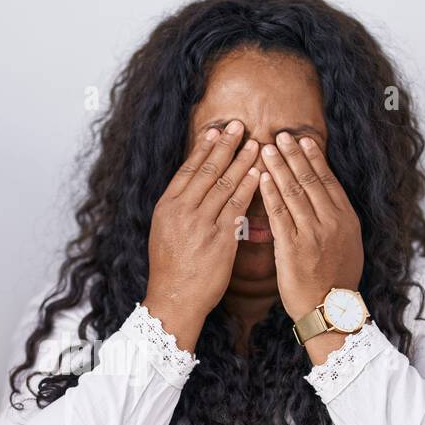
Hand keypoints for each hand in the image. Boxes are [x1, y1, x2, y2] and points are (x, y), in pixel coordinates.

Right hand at [143, 119, 260, 350]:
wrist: (175, 299)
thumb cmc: (171, 269)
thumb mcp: (165, 232)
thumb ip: (179, 209)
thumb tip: (193, 188)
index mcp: (167, 207)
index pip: (188, 170)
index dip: (203, 149)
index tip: (216, 131)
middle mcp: (182, 211)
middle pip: (207, 171)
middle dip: (225, 146)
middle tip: (239, 125)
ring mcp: (201, 224)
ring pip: (224, 184)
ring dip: (242, 161)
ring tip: (255, 144)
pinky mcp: (219, 239)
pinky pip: (237, 206)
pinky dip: (248, 187)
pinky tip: (259, 173)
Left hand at [259, 132, 363, 322]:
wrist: (331, 311)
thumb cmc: (336, 281)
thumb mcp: (347, 246)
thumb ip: (337, 222)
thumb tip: (328, 202)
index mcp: (346, 219)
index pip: (327, 181)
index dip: (314, 159)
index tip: (303, 141)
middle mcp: (331, 222)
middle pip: (310, 180)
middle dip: (293, 155)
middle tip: (280, 135)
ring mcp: (313, 234)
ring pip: (294, 193)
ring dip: (279, 167)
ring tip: (266, 148)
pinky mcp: (293, 247)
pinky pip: (279, 214)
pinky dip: (270, 194)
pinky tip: (260, 178)